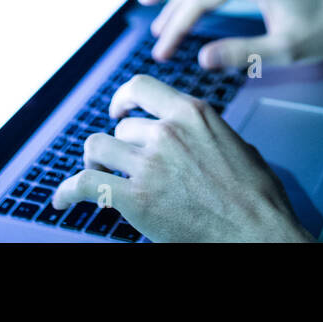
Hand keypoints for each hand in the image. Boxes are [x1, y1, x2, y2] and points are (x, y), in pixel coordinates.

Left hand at [51, 75, 313, 241]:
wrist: (259, 234)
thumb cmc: (258, 198)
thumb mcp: (237, 145)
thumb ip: (206, 133)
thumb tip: (194, 137)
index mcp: (193, 113)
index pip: (140, 87)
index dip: (122, 98)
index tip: (118, 110)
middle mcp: (167, 131)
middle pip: (121, 128)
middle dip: (121, 148)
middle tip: (123, 166)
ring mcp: (149, 163)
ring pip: (98, 148)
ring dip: (96, 162)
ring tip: (97, 175)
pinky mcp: (135, 198)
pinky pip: (83, 184)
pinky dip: (67, 192)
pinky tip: (62, 200)